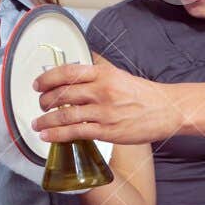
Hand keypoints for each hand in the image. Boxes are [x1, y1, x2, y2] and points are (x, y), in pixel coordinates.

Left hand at [32, 57, 180, 144]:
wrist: (166, 110)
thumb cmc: (143, 95)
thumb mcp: (119, 75)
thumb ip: (97, 73)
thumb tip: (77, 69)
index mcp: (103, 74)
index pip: (67, 72)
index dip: (47, 78)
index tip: (38, 84)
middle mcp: (101, 90)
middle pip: (62, 94)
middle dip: (44, 101)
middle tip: (40, 106)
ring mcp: (103, 112)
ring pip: (65, 115)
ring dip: (46, 121)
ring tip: (37, 124)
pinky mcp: (106, 131)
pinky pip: (75, 132)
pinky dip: (57, 134)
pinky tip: (47, 135)